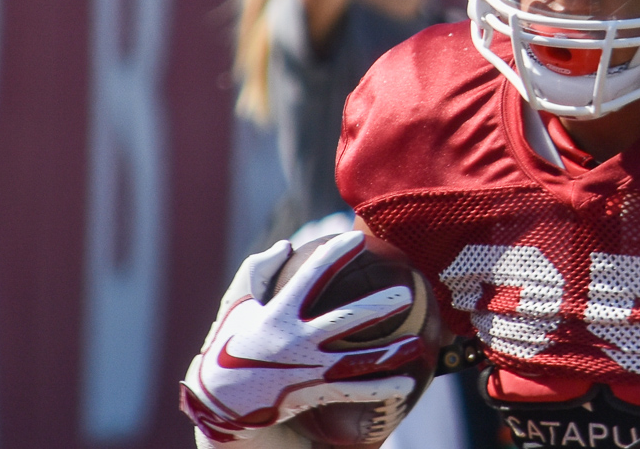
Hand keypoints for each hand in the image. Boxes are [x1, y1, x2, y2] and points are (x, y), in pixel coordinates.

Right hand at [179, 232, 421, 441]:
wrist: (221, 401)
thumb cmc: (232, 342)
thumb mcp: (237, 304)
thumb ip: (259, 271)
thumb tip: (288, 245)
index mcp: (278, 315)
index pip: (310, 278)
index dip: (335, 256)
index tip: (359, 238)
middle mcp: (295, 342)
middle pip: (343, 321)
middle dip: (376, 307)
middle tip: (405, 293)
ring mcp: (307, 370)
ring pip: (355, 362)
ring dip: (389, 354)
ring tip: (418, 344)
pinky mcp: (313, 393)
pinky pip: (352, 391)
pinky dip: (380, 389)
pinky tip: (408, 384)